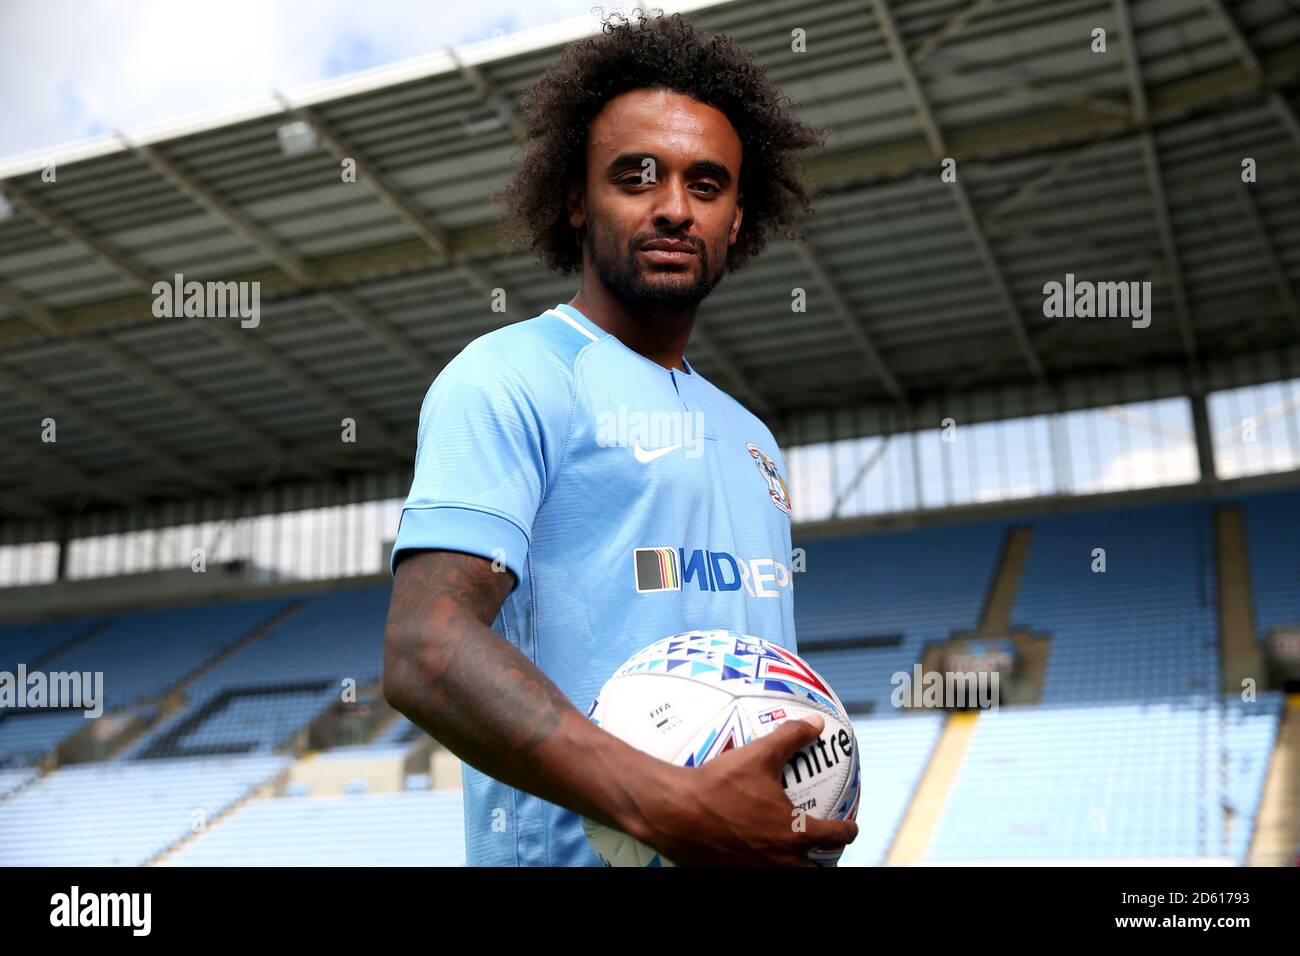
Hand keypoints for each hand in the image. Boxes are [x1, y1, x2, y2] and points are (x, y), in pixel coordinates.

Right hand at [628, 714, 858, 865]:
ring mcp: (757, 871)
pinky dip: (763, 865)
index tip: (850, 825)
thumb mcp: (760, 755)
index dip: (848, 830)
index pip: (836, 837)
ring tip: (790, 853)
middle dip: (822, 859)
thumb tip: (815, 723)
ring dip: (795, 865)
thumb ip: (791, 737)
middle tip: (821, 845)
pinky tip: (754, 854)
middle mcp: (781, 860)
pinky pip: (756, 874)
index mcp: (795, 833)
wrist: (676, 812)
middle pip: (816, 870)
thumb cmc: (720, 785)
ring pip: (788, 876)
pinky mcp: (733, 874)